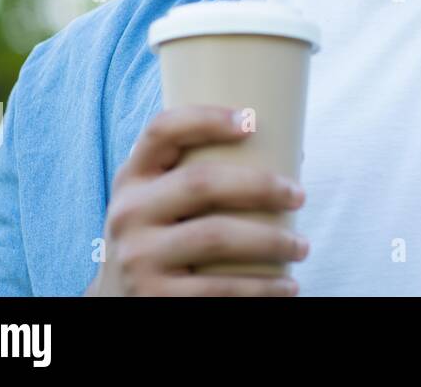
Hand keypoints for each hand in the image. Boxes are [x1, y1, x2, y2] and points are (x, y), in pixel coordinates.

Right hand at [86, 105, 308, 295]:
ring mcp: (137, 257)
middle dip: (262, 185)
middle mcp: (128, 213)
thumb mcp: (159, 201)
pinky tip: (287, 286)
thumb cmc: (161, 237)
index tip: (252, 121)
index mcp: (133, 177)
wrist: (119, 302)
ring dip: (272, 241)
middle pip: (201, 182)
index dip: (206, 118)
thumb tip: (290, 153)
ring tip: (301, 246)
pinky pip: (219, 288)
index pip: (162, 130)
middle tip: (300, 196)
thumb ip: (198, 176)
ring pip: (217, 236)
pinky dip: (262, 288)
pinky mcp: (152, 297)